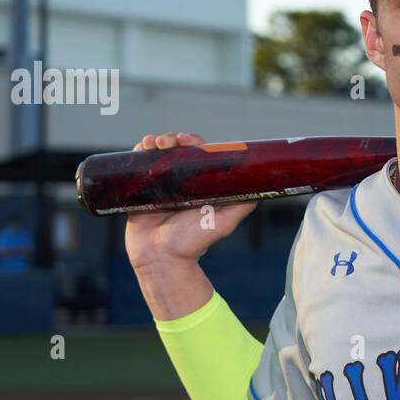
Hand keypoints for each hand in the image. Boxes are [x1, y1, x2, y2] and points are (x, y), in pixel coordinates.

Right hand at [124, 132, 256, 270]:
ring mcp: (160, 185)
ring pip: (158, 154)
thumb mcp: (223, 222)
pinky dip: (138, 153)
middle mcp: (181, 182)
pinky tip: (141, 148)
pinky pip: (138, 165)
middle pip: (178, 150)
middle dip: (174, 139)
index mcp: (200, 185)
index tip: (188, 141)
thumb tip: (261, 185)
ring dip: (156, 142)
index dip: (195, 143)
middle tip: (168, 142)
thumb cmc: (193, 243)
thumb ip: (241, 205)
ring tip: (152, 143)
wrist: (160, 259)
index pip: (199, 154)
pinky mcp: (140, 190)